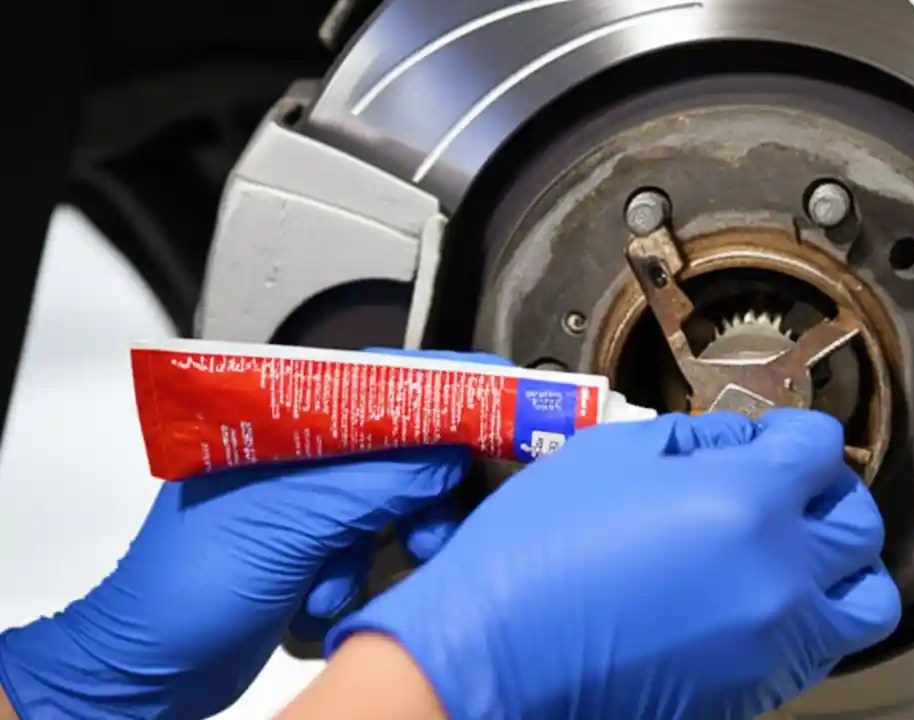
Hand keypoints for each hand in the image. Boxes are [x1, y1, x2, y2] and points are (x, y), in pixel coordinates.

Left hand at [0, 350, 506, 718]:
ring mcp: (308, 504)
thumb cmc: (183, 588)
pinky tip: (323, 598)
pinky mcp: (315, 550)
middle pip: (402, 446)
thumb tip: (450, 456)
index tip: (504, 396)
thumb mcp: (289, 522)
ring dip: (391, 542)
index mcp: (280, 421)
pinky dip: (364, 575)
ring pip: (395, 502)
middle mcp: (299, 456)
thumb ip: (376, 482)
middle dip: (426, 489)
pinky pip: (375, 548)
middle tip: (436, 522)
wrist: (147, 670)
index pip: (380, 385)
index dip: (445, 388)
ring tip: (356, 573)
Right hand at [328, 409, 900, 718]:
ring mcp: (775, 642)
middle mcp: (779, 576)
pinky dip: (809, 619)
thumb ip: (694, 439)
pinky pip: (821, 649)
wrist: (496, 659)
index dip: (797, 433)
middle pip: (860, 523)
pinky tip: (758, 600)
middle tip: (789, 488)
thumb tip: (739, 444)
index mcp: (746, 502)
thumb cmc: (535, 559)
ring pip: (865, 600)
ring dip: (842, 568)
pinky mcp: (758, 689)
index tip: (779, 438)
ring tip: (798, 554)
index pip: (821, 449)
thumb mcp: (609, 455)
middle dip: (828, 494)